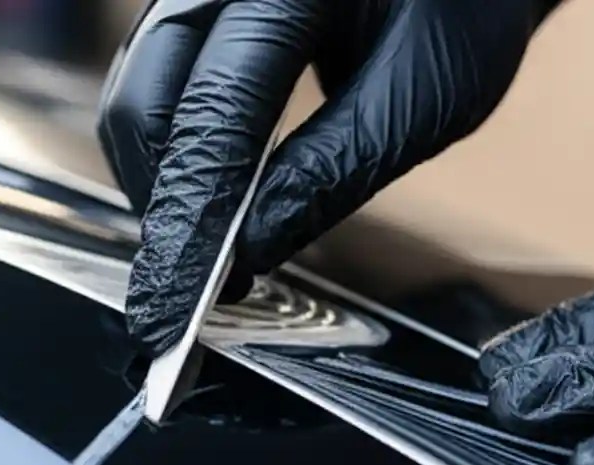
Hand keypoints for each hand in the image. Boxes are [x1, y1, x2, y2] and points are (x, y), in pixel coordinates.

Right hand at [99, 0, 556, 355]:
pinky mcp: (187, 12)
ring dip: (159, 187)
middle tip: (187, 299)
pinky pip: (148, 85)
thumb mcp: (427, 94)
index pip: (214, 112)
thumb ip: (335, 168)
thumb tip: (252, 250)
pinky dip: (167, 155)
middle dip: (161, 210)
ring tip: (204, 258)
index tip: (176, 307)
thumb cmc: (460, 11)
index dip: (192, 219)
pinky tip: (204, 204)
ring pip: (132, 98)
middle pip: (142, 102)